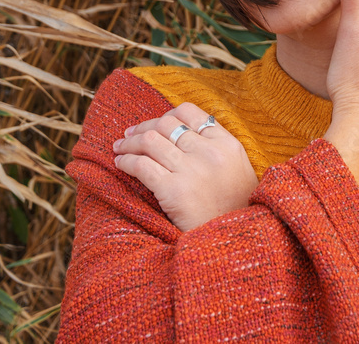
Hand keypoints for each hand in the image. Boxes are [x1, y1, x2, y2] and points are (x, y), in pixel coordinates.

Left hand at [112, 102, 259, 231]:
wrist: (236, 245)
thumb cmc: (235, 211)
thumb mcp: (238, 170)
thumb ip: (217, 149)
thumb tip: (182, 134)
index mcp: (227, 144)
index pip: (190, 112)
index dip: (167, 115)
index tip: (155, 125)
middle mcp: (210, 153)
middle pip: (165, 124)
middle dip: (143, 127)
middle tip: (130, 134)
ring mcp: (192, 170)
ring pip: (149, 141)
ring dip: (129, 143)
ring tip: (120, 148)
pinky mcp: (174, 190)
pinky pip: (141, 165)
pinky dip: (126, 161)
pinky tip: (121, 164)